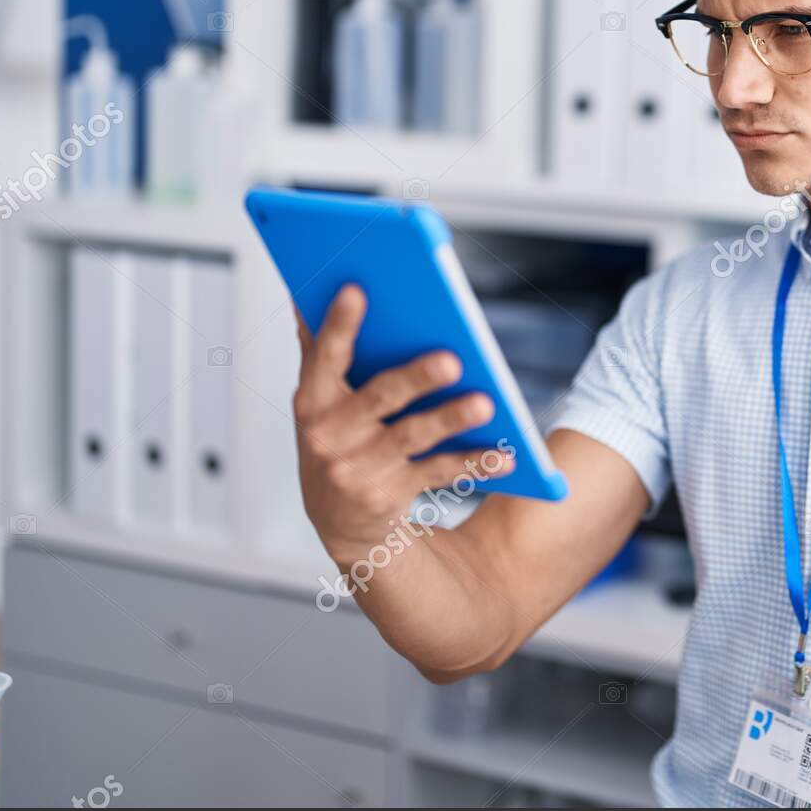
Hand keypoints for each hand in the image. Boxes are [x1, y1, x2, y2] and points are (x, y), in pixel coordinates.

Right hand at [292, 284, 513, 564]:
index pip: (325, 355)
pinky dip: (473, 463)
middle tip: (452, 359)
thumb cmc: (337, 440)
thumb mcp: (319, 398)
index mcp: (313, 399)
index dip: (338, 324)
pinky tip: (505, 455)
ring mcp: (359, 468)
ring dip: (451, 419)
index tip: (356, 290)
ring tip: (485, 403)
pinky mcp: (389, 494)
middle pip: (380, 396)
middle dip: (415, 378)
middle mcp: (330, 434)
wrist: (341, 521)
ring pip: (413, 435)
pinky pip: (438, 472)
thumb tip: (305, 293)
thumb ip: (317, 347)